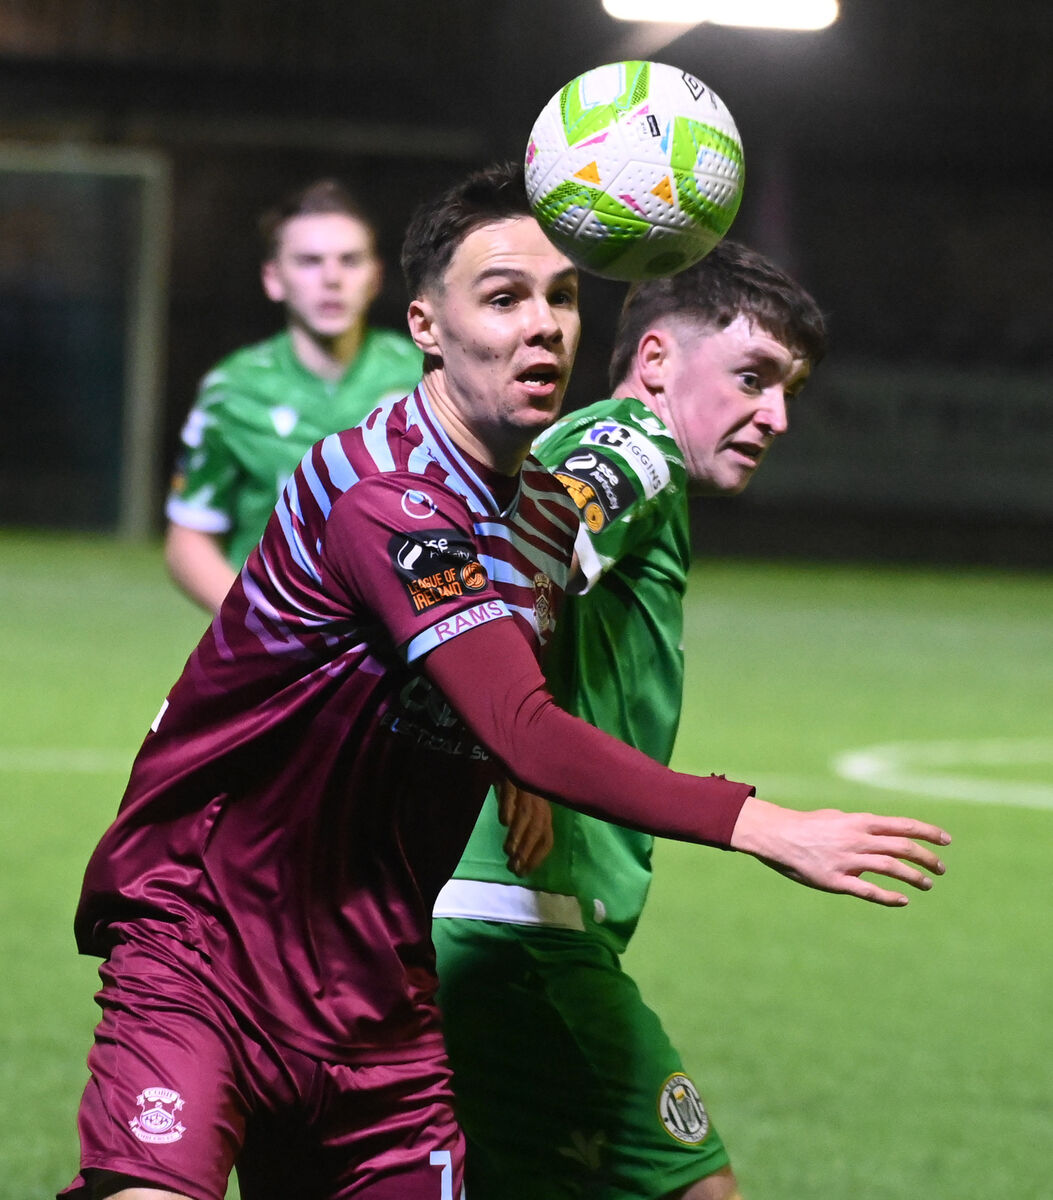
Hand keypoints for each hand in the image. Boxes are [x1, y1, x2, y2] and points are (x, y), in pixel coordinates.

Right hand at [497, 780, 553, 876]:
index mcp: (544, 813)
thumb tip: (517, 857)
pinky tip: (503, 821)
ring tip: (508, 851)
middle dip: (527, 850)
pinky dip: (509, 808)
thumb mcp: (526, 809)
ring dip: (518, 834)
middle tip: (514, 867)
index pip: (547, 839)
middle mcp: (540, 803)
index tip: (524, 872)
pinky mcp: (513, 778)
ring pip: (526, 814)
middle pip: (537, 829)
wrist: (516, 753)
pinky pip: (512, 794)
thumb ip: (523, 829)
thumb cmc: (518, 787)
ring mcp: (527, 790)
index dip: (537, 857)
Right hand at [730, 797, 950, 906]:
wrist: (777, 835)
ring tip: (927, 884)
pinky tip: (903, 900)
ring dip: (913, 877)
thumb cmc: (807, 825)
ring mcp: (848, 860)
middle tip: (940, 868)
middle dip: (926, 858)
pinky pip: (868, 890)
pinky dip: (889, 896)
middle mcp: (857, 839)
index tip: (946, 840)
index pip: (902, 825)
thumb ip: (860, 827)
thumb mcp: (837, 818)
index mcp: (859, 822)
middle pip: (902, 848)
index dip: (928, 832)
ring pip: (891, 868)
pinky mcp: (836, 880)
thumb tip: (879, 833)